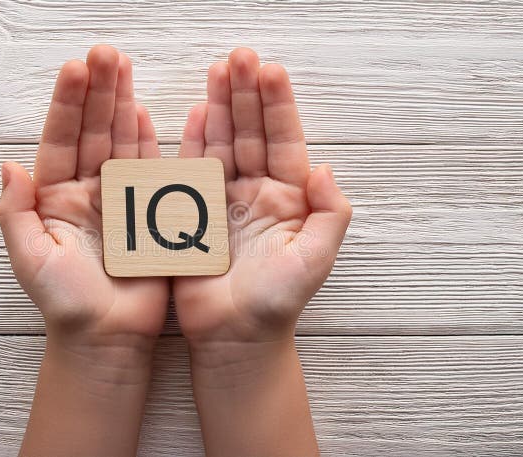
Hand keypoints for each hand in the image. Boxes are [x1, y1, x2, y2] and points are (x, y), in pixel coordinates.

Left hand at [0, 45, 168, 356]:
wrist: (106, 337)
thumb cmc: (65, 304)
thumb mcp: (30, 259)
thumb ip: (15, 212)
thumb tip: (8, 166)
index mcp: (53, 197)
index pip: (61, 140)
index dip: (68, 104)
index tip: (77, 68)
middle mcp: (84, 191)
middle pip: (91, 131)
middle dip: (98, 90)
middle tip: (105, 52)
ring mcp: (117, 199)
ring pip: (118, 142)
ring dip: (120, 104)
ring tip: (122, 66)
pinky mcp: (147, 213)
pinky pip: (148, 170)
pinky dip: (146, 142)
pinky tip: (142, 113)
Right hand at [174, 48, 351, 347]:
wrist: (235, 336)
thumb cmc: (278, 303)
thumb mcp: (316, 258)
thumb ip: (330, 211)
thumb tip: (324, 166)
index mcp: (289, 198)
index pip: (283, 140)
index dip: (277, 105)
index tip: (270, 70)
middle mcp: (257, 191)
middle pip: (251, 132)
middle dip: (245, 93)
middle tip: (238, 57)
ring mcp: (224, 200)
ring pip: (223, 143)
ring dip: (220, 107)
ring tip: (217, 71)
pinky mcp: (194, 214)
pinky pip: (193, 170)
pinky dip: (193, 141)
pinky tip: (196, 113)